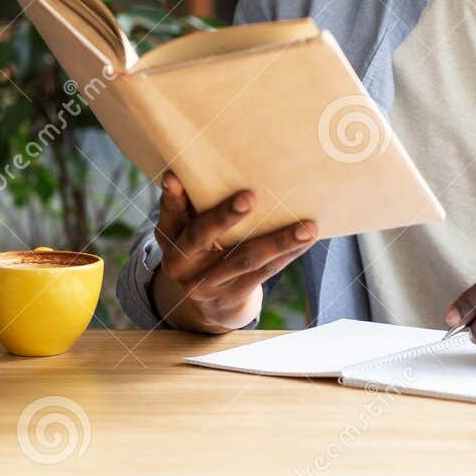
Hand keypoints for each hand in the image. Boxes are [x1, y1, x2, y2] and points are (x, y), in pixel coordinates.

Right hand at [150, 173, 315, 333]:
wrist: (213, 303)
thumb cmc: (206, 248)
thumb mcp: (188, 229)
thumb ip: (190, 204)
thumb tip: (185, 172)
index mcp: (169, 237)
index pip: (169, 213)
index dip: (172, 197)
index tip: (173, 177)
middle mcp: (180, 263)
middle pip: (200, 236)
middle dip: (224, 216)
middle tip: (249, 197)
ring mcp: (205, 284)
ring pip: (244, 259)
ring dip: (278, 241)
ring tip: (306, 227)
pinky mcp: (232, 296)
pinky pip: (263, 273)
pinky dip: (287, 254)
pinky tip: (306, 240)